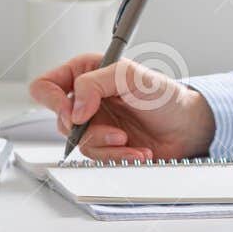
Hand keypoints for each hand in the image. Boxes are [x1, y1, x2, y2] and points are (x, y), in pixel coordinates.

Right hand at [30, 54, 215, 161]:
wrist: (186, 126)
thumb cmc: (163, 94)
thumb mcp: (130, 75)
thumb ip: (94, 84)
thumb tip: (74, 109)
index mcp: (85, 73)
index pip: (46, 86)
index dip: (53, 102)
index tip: (74, 114)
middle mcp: (85, 99)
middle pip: (60, 120)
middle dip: (88, 130)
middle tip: (114, 131)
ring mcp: (94, 123)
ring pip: (78, 143)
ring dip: (107, 146)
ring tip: (129, 141)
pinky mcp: (105, 145)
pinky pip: (97, 157)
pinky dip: (118, 156)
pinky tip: (137, 151)